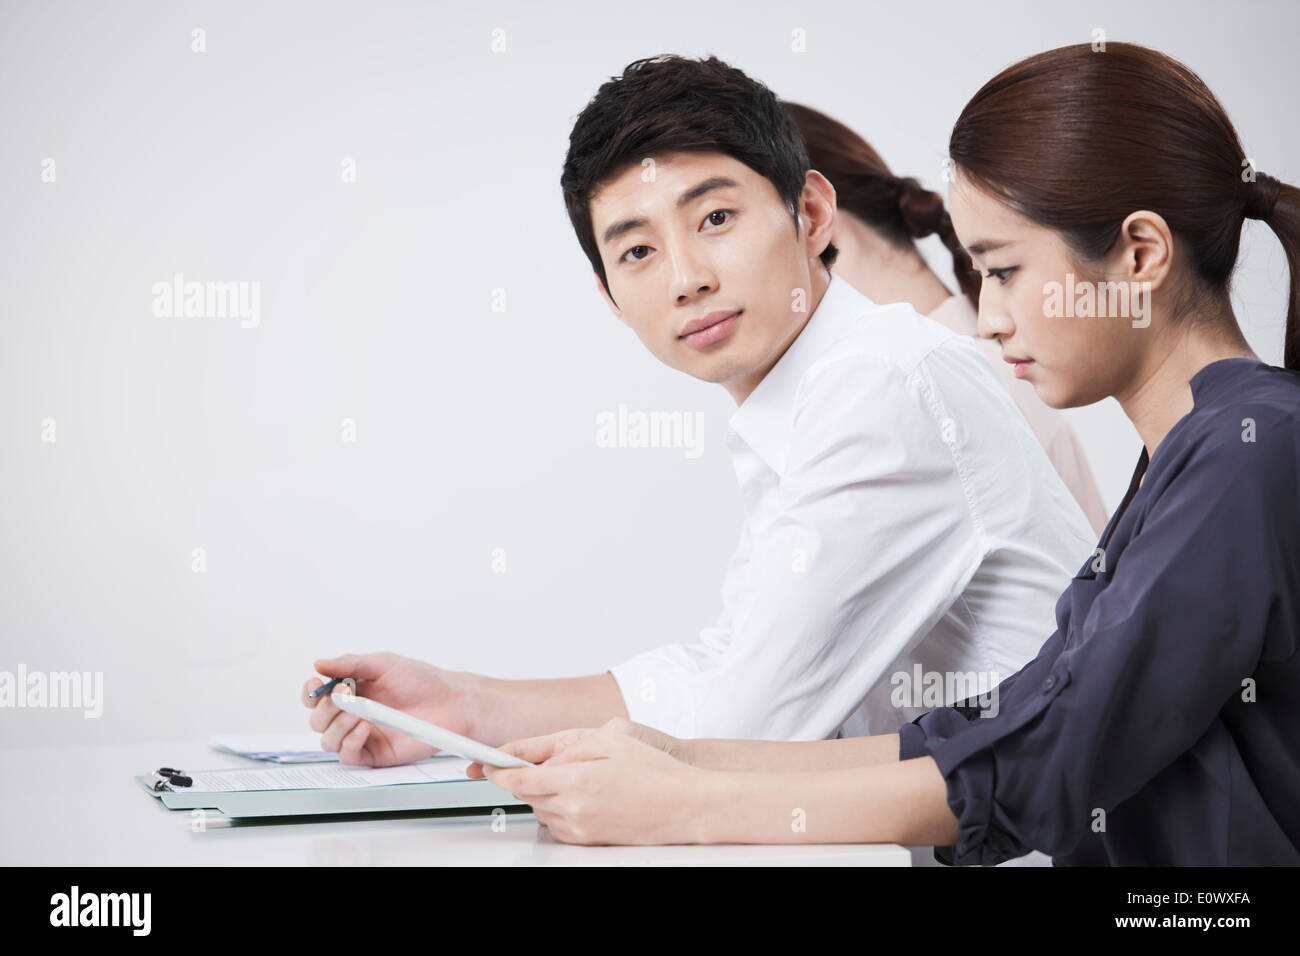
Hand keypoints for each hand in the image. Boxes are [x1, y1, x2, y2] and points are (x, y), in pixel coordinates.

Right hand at [301, 652, 475, 766]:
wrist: (450, 701)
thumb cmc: (421, 681)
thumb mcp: (384, 663)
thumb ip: (351, 663)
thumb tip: (320, 664)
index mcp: (352, 691)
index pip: (317, 696)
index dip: (310, 692)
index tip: (316, 684)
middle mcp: (352, 714)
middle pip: (318, 720)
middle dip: (325, 708)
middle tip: (344, 694)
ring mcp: (362, 735)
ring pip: (328, 740)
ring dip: (336, 725)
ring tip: (358, 712)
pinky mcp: (374, 753)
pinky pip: (348, 755)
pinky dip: (350, 742)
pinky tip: (364, 728)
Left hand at [475, 720, 710, 844]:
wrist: (684, 807)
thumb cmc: (656, 772)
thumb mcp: (611, 741)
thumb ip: (568, 750)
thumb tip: (541, 761)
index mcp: (576, 782)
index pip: (518, 779)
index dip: (497, 770)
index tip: (486, 763)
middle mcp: (572, 810)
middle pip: (527, 794)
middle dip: (531, 777)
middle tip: (554, 763)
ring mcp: (579, 830)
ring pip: (541, 809)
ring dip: (548, 793)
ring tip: (584, 779)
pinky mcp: (587, 842)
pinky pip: (557, 824)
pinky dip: (561, 809)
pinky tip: (588, 796)